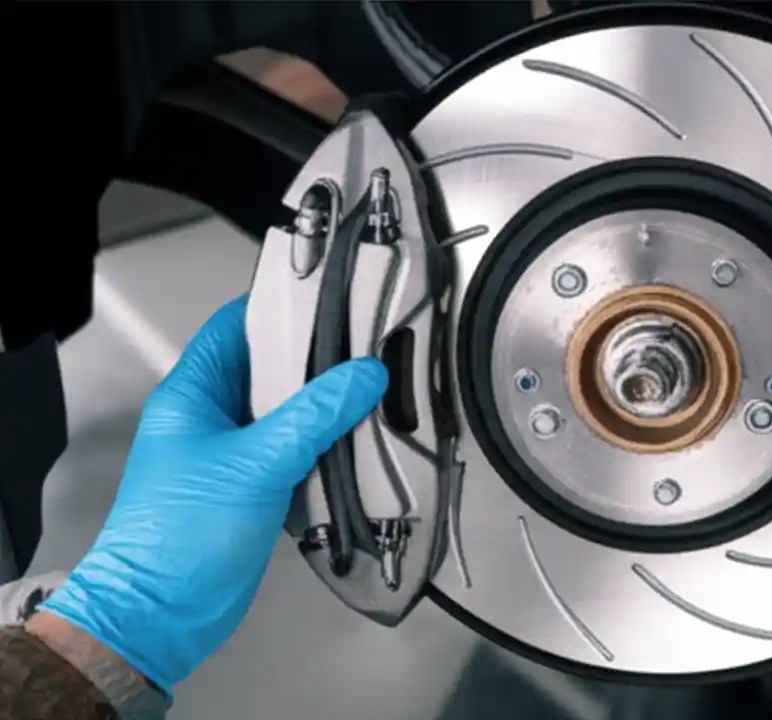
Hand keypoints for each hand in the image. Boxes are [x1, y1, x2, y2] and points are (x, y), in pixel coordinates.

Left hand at [40, 296, 387, 690]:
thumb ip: (314, 416)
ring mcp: (233, 453)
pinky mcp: (254, 488)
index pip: (237, 326)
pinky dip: (326, 446)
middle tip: (371, 347)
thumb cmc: (182, 535)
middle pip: (271, 369)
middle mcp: (212, 417)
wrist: (161, 614)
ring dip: (327, 406)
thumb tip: (365, 375)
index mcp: (193, 393)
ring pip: (288, 412)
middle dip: (319, 360)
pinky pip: (297, 451)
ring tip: (375, 391)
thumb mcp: (256, 463)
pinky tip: (359, 442)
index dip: (281, 307)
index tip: (333, 298)